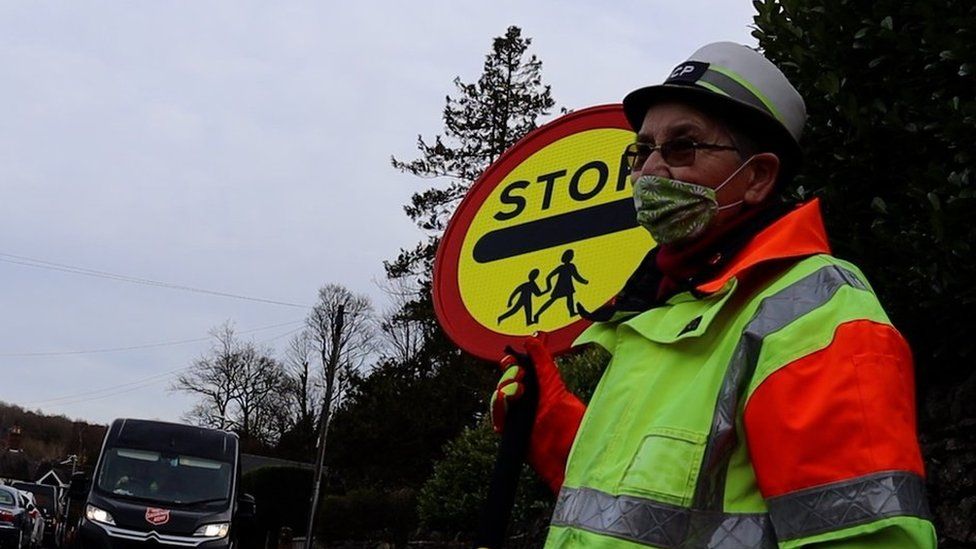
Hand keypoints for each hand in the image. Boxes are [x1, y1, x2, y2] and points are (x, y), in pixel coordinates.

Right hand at [488, 335, 585, 492]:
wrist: (569, 462)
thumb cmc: (573, 430)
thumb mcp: (558, 391)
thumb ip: (545, 367)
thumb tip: (533, 338)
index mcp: (545, 390)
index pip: (524, 370)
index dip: (514, 362)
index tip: (512, 358)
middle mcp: (531, 402)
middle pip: (508, 381)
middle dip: (509, 375)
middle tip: (518, 376)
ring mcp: (521, 418)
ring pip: (500, 397)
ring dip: (503, 390)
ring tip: (515, 392)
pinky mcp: (512, 433)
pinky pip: (498, 416)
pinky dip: (498, 410)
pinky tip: (505, 407)